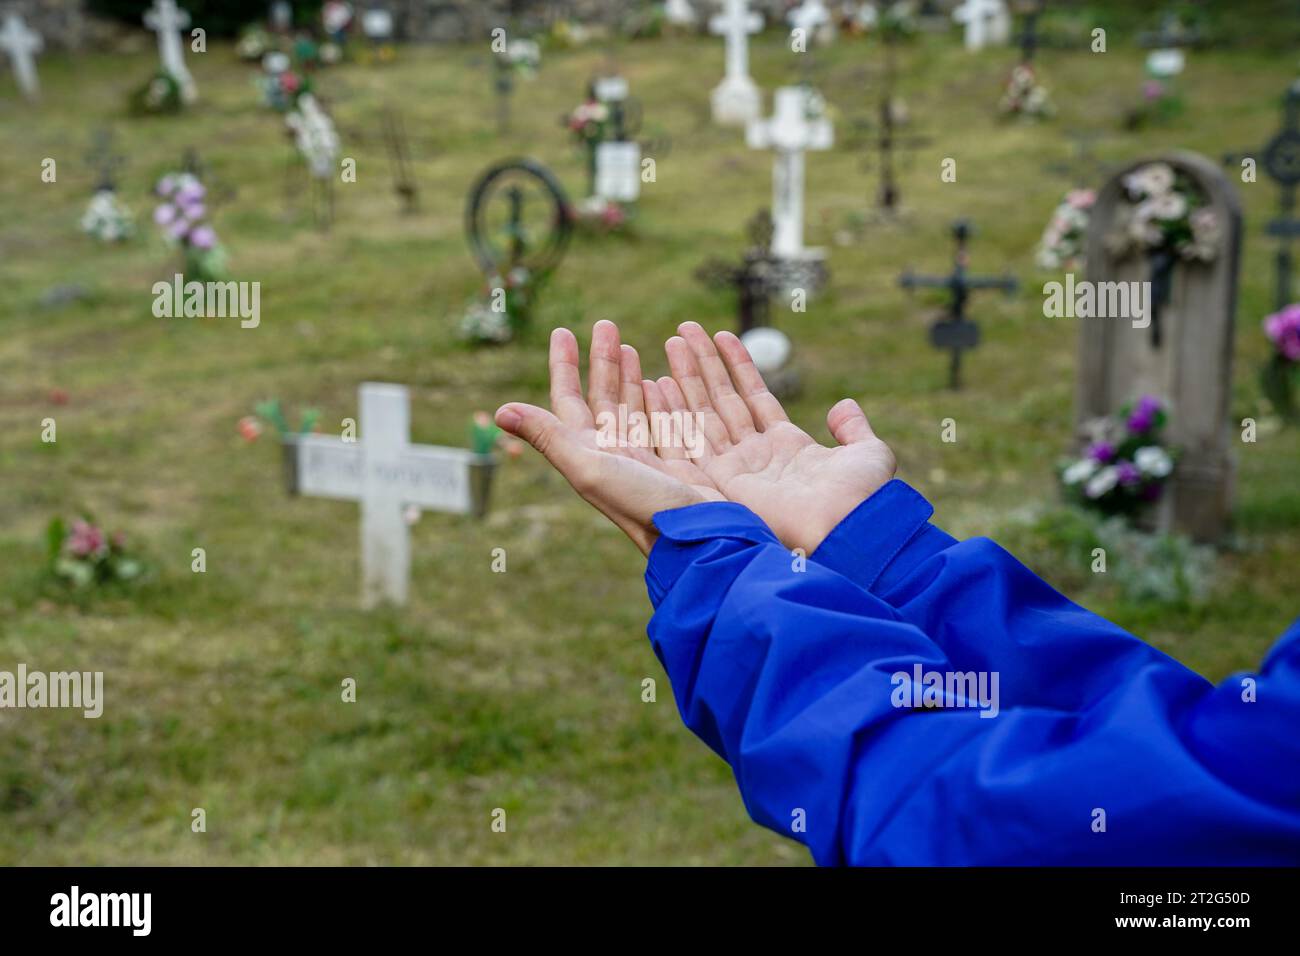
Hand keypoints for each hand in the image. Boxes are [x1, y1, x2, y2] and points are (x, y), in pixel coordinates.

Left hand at [495, 321, 722, 555]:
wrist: (696, 538)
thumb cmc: (641, 504)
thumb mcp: (588, 467)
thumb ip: (548, 436)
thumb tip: (500, 411)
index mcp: (588, 453)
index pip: (568, 400)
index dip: (563, 366)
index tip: (563, 331)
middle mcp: (612, 455)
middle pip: (601, 398)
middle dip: (601, 361)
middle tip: (606, 324)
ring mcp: (644, 460)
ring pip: (631, 408)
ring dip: (628, 376)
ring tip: (628, 346)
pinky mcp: (674, 466)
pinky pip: (662, 423)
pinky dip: (660, 399)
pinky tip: (661, 381)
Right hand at [652, 321, 896, 554]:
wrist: (847, 529)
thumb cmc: (862, 498)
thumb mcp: (869, 454)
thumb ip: (854, 429)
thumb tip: (844, 406)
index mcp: (788, 449)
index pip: (755, 398)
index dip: (738, 366)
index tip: (722, 335)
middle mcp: (756, 458)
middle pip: (723, 402)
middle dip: (703, 365)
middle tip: (684, 330)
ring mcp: (735, 470)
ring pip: (703, 415)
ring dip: (687, 378)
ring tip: (673, 341)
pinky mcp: (719, 482)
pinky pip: (690, 440)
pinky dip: (674, 411)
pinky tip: (660, 380)